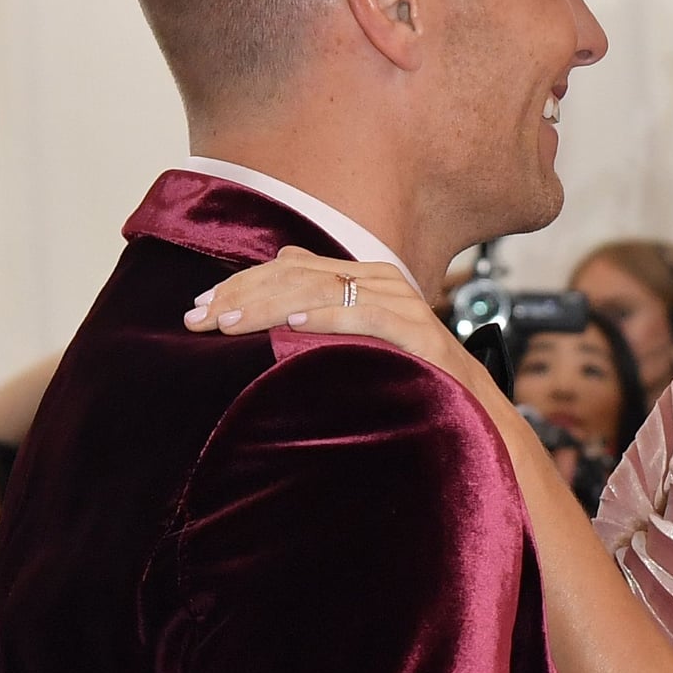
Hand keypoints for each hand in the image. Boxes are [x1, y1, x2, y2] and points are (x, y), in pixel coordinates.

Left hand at [184, 250, 474, 384]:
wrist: (474, 411)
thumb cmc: (414, 377)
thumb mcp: (360, 337)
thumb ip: (324, 301)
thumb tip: (282, 261)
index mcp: (363, 278)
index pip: (289, 270)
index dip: (240, 285)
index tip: (198, 308)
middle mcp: (382, 281)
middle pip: (298, 276)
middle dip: (242, 296)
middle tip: (198, 319)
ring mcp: (403, 304)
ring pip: (324, 291)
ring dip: (270, 306)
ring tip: (230, 322)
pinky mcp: (419, 333)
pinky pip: (367, 316)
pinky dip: (328, 317)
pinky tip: (293, 324)